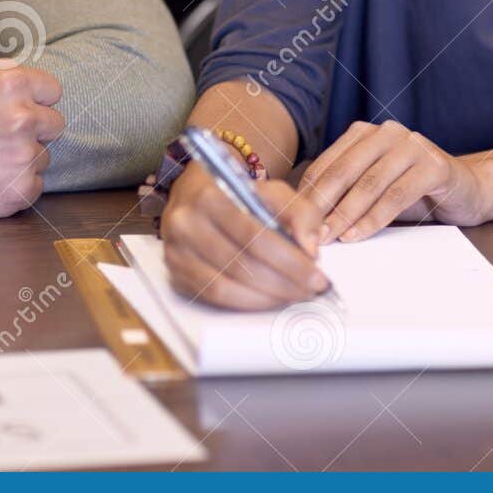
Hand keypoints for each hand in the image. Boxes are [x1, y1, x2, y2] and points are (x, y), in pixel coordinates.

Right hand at [0, 57, 63, 218]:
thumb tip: (25, 71)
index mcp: (12, 84)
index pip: (53, 91)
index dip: (34, 100)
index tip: (16, 109)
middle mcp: (23, 118)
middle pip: (55, 124)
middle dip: (34, 129)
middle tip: (0, 135)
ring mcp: (23, 157)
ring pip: (44, 156)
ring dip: (23, 158)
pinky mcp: (19, 190)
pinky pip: (35, 185)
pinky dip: (17, 185)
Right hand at [159, 163, 328, 309]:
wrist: (194, 193)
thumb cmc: (236, 193)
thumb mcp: (272, 190)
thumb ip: (299, 213)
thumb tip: (310, 249)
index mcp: (208, 195)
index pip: (254, 236)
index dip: (289, 261)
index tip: (317, 276)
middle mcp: (185, 223)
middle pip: (241, 264)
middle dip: (284, 283)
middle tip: (310, 290)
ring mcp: (176, 251)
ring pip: (226, 286)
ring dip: (267, 297)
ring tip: (293, 295)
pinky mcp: (175, 273)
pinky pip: (214, 297)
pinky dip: (246, 302)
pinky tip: (268, 298)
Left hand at [299, 119, 492, 240]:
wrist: (467, 190)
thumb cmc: (413, 191)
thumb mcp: (373, 189)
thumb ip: (344, 195)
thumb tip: (304, 221)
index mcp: (363, 134)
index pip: (325, 165)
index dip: (306, 196)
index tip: (292, 223)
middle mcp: (385, 133)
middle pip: (343, 172)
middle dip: (322, 206)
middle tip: (307, 234)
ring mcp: (411, 145)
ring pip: (369, 184)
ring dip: (346, 215)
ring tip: (330, 239)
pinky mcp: (433, 165)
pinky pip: (396, 195)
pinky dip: (374, 218)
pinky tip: (359, 234)